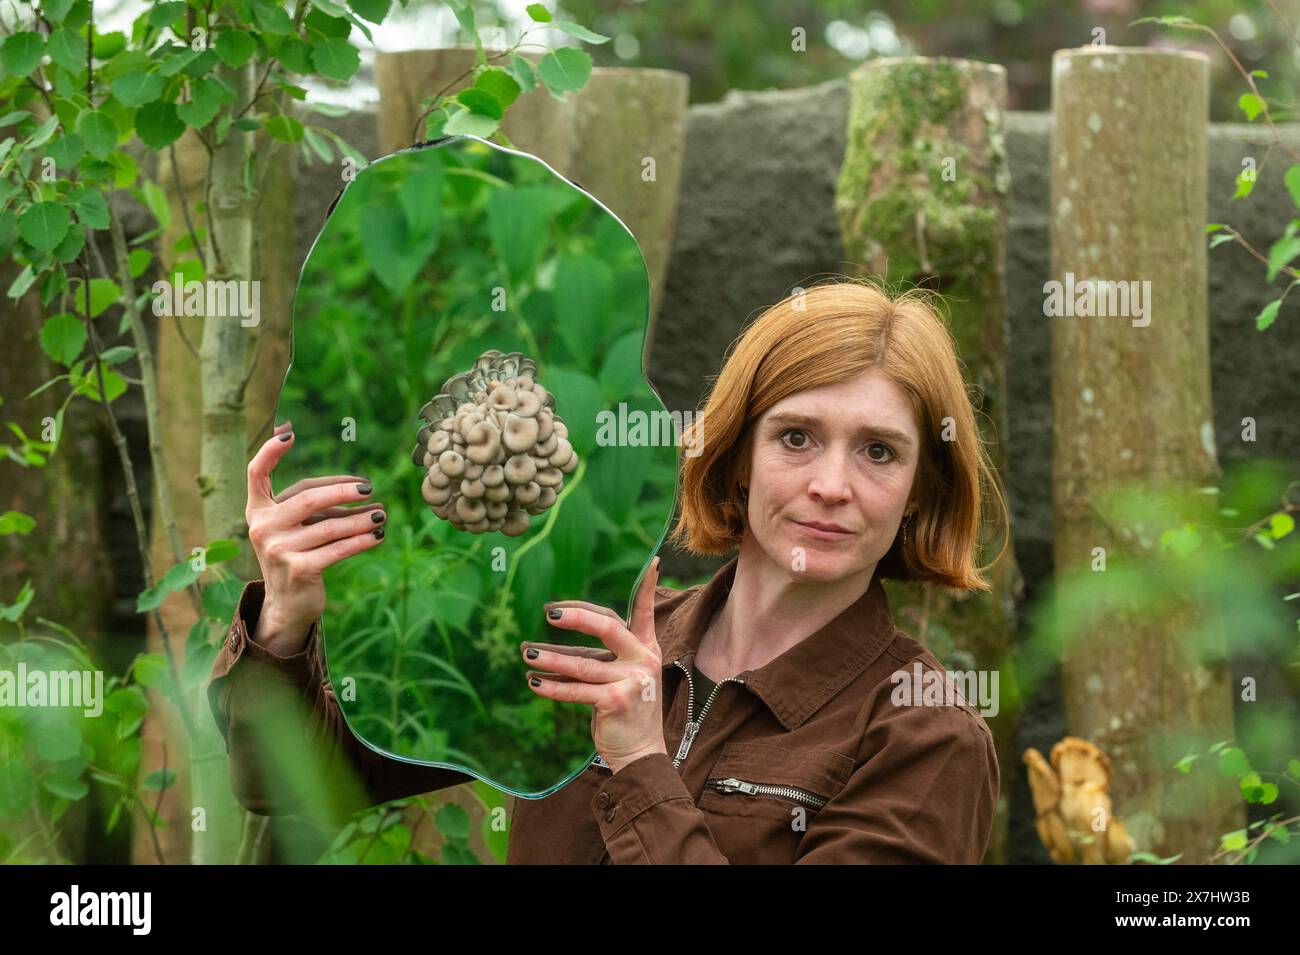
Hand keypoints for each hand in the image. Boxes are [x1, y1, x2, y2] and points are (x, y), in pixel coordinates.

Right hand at [245, 420, 386, 654]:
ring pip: (331, 527)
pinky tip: (378, 536)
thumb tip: (361, 487)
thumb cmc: (297, 554)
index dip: (269, 453)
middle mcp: (263, 528)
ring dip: (361, 520)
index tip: (289, 434)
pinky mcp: (299, 570)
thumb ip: (315, 504)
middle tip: (368, 488)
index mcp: (258, 511)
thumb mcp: (296, 526)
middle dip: (343, 491)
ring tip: (381, 514)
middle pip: (309, 499)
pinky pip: (338, 549)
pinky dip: (361, 541)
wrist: (287, 604)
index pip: (256, 474)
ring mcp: (278, 550)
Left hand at [521, 557, 666, 773]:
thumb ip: (602, 657)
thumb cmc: (626, 713)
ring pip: (583, 664)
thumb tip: (559, 640)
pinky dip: (552, 686)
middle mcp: (643, 660)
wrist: (641, 755)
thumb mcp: (621, 678)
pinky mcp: (616, 701)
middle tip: (550, 612)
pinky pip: (576, 690)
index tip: (652, 562)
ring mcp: (632, 681)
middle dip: (577, 616)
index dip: (646, 588)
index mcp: (647, 649)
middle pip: (607, 627)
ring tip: (526, 652)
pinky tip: (533, 682)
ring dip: (550, 658)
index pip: (644, 612)